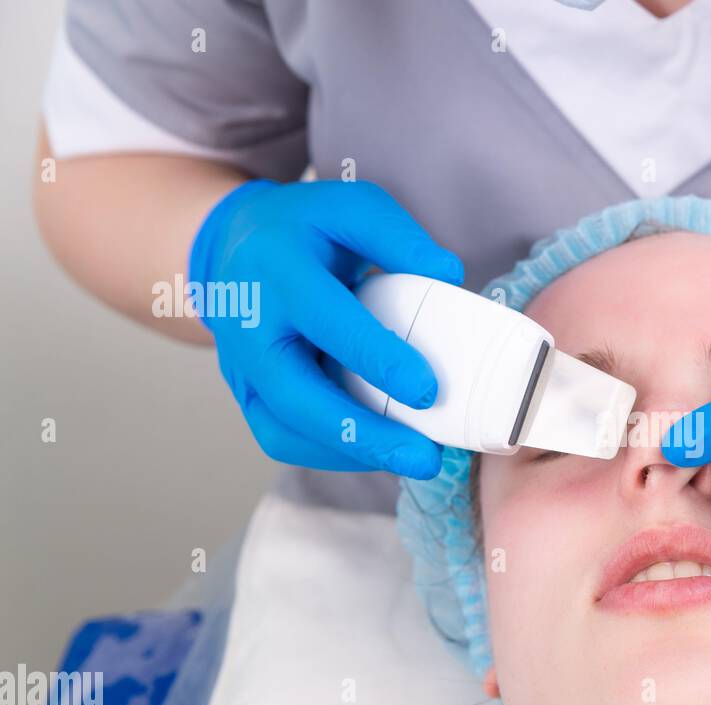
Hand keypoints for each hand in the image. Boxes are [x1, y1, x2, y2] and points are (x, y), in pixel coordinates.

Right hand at [188, 179, 463, 477]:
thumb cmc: (305, 229)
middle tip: (422, 457)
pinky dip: (332, 453)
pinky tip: (378, 451)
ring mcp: (240, 367)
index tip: (426, 390)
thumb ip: (397, 236)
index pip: (327, 321)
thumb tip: (448, 277)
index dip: (377, 360)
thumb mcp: (350, 207)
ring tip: (410, 461)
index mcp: (276, 269)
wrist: (234, 244)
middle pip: (297, 396)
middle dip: (363, 434)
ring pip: (284, 429)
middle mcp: (247, 325)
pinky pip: (282, 438)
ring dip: (349, 454)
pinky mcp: (246, 395)